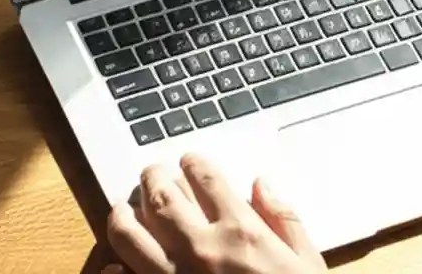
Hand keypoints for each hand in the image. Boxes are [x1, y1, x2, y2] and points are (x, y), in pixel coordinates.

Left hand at [104, 154, 325, 273]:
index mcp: (242, 231)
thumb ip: (285, 219)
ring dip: (122, 215)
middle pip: (162, 197)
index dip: (194, 163)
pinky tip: (114, 266)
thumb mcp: (307, 263)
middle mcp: (201, 248)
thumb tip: (263, 186)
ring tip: (122, 208)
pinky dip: (113, 271)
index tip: (188, 159)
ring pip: (130, 235)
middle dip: (152, 177)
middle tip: (151, 172)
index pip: (207, 179)